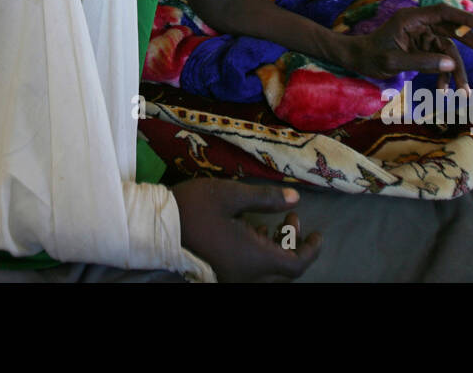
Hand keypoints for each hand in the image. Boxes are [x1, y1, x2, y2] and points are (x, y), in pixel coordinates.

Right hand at [171, 180, 321, 281]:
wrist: (155, 227)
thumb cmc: (194, 208)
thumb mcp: (231, 195)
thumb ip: (266, 198)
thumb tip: (295, 198)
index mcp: (254, 258)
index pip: (296, 264)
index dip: (311, 249)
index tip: (317, 232)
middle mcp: (247, 275)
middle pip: (284, 272)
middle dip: (294, 246)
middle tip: (290, 218)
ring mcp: (232, 277)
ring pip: (267, 272)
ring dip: (277, 250)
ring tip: (269, 222)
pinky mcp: (220, 273)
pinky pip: (251, 271)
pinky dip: (259, 254)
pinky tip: (250, 230)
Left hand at [348, 4, 472, 90]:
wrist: (355, 60)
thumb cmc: (370, 56)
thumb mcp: (393, 61)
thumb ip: (422, 61)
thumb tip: (451, 63)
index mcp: (413, 19)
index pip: (446, 14)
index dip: (468, 20)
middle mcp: (421, 25)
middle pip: (455, 32)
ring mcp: (422, 37)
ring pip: (449, 51)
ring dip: (457, 72)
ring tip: (464, 93)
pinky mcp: (422, 48)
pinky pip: (440, 60)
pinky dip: (443, 75)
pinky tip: (443, 90)